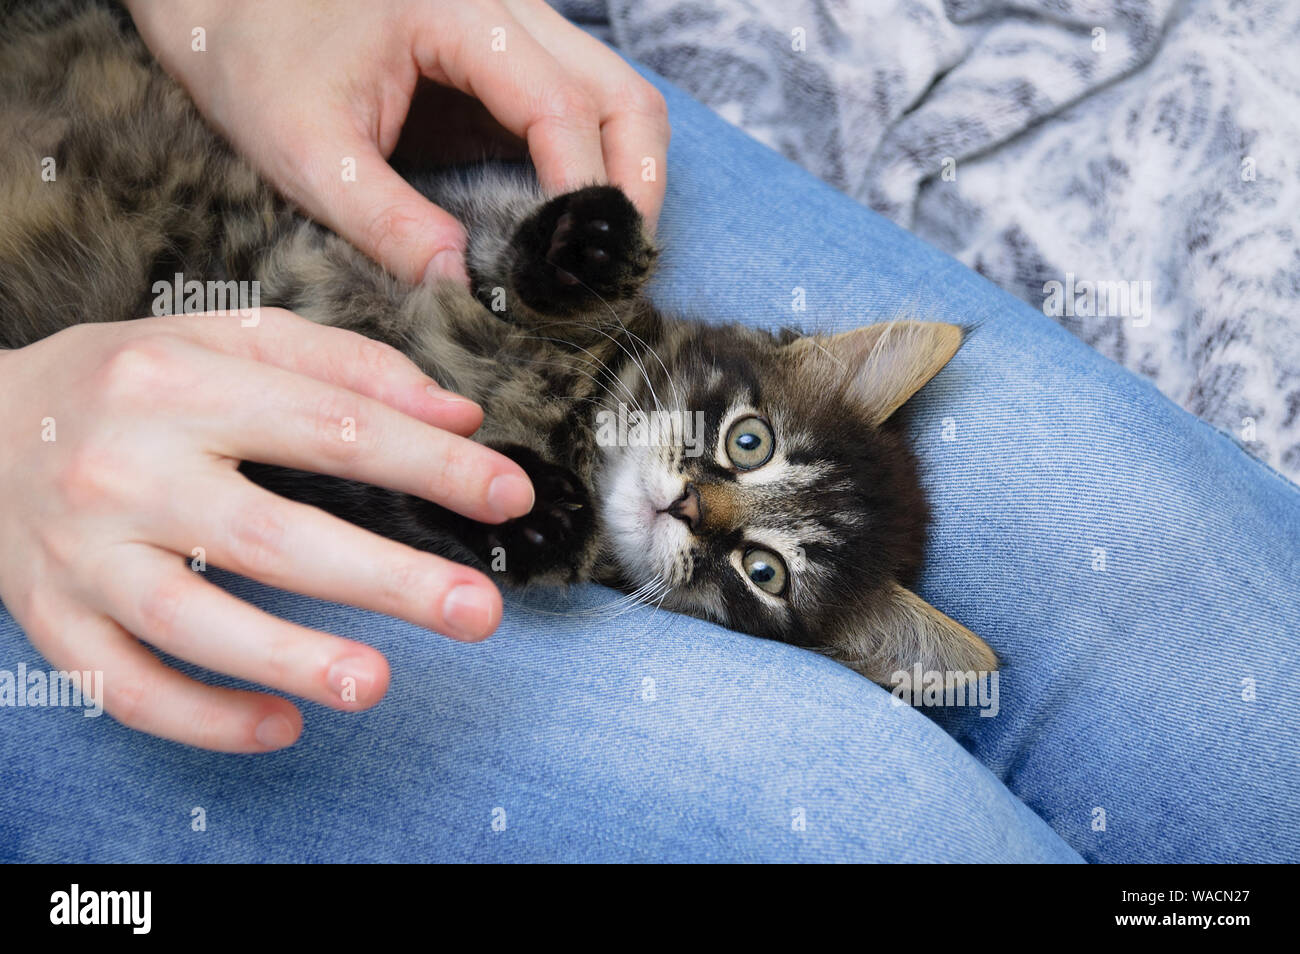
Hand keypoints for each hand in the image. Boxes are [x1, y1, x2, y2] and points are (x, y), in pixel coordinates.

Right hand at [0, 310, 533, 750]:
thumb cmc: (130, 381)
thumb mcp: (227, 338)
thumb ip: (345, 366)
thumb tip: (456, 417)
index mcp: (182, 383)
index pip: (333, 427)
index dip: (432, 467)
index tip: (509, 497)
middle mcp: (128, 467)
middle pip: (274, 535)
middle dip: (388, 579)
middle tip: (479, 611)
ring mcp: (83, 551)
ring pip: (190, 623)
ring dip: (291, 660)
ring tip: (378, 684)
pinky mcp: (53, 617)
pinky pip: (125, 686)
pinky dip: (202, 716)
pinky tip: (281, 726)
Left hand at [125, 0, 670, 284]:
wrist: (230, 8)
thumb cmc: (257, 62)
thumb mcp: (306, 152)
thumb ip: (383, 221)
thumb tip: (459, 289)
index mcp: (454, 11)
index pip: (556, 103)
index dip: (580, 193)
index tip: (573, 271)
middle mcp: (504, 9)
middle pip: (622, 93)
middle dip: (634, 187)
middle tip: (616, 271)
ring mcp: (517, 33)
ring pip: (621, 97)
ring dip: (630, 178)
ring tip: (607, 258)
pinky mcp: (510, 66)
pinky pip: (588, 110)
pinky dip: (601, 170)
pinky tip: (580, 230)